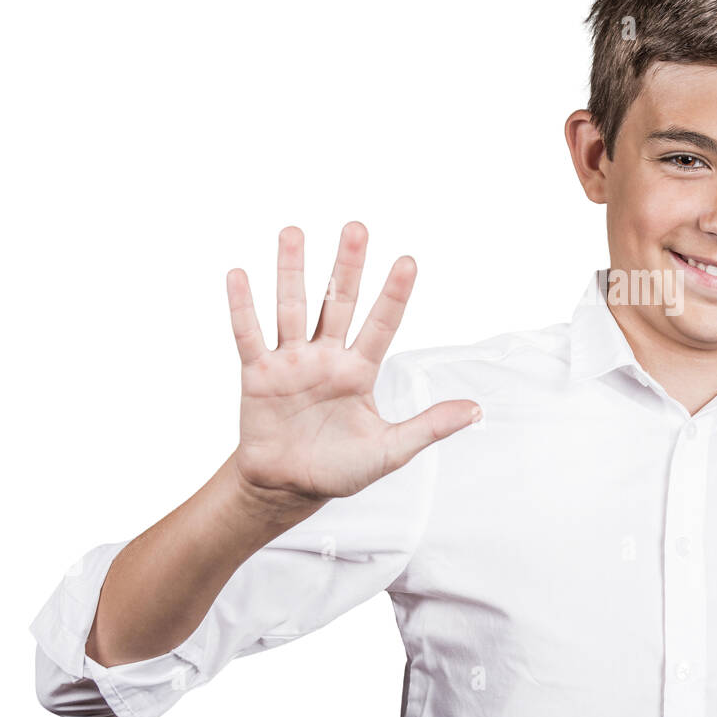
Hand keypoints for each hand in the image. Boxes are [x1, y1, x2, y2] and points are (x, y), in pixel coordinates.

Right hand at [225, 222, 479, 506]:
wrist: (288, 489)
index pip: (382, 324)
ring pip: (292, 307)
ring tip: (293, 231)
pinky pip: (249, 335)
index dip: (394, 294)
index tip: (408, 261)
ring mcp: (291, 362)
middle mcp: (327, 357)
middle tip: (356, 227)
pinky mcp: (258, 374)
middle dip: (347, 266)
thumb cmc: (340, 468)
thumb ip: (430, 426)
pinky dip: (243, 306)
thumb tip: (477, 409)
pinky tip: (239, 274)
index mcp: (360, 371)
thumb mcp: (391, 451)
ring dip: (293, 270)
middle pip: (338, 302)